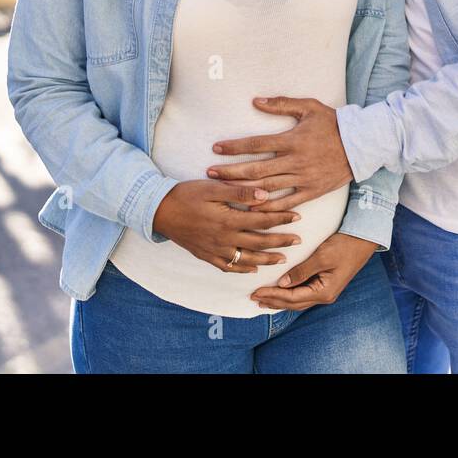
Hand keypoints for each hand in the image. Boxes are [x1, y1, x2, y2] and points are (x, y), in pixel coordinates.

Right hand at [151, 180, 301, 272]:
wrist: (158, 211)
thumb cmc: (186, 195)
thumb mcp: (212, 188)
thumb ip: (239, 192)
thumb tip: (264, 195)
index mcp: (228, 220)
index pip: (262, 220)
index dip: (282, 219)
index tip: (297, 217)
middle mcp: (224, 238)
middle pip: (259, 242)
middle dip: (281, 242)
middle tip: (299, 241)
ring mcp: (215, 250)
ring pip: (247, 258)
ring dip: (266, 259)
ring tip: (282, 259)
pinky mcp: (205, 255)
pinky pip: (227, 267)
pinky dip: (242, 269)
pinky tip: (251, 269)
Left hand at [206, 96, 353, 211]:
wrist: (362, 144)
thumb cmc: (333, 122)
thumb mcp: (309, 107)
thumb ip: (282, 103)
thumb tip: (255, 101)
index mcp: (292, 139)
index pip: (257, 143)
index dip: (234, 146)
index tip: (215, 148)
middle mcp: (295, 161)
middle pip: (256, 169)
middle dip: (230, 172)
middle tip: (209, 174)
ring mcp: (303, 178)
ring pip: (268, 188)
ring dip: (243, 190)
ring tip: (224, 193)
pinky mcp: (312, 191)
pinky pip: (287, 203)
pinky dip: (269, 208)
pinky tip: (253, 209)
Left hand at [250, 233, 376, 311]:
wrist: (364, 239)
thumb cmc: (344, 246)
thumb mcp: (322, 256)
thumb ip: (301, 271)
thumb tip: (282, 284)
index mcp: (324, 292)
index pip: (292, 298)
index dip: (273, 295)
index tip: (255, 292)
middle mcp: (324, 296)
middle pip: (293, 303)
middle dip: (273, 301)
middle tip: (253, 298)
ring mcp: (326, 291)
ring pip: (297, 300)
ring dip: (279, 300)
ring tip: (263, 299)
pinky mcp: (326, 284)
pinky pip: (303, 293)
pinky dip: (289, 294)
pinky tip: (281, 292)